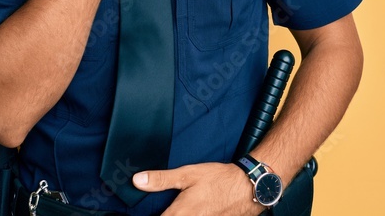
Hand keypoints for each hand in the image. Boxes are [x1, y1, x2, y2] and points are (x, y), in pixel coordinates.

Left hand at [133, 162, 265, 215]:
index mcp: (179, 214)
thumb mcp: (188, 174)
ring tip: (175, 209)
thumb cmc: (218, 179)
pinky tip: (191, 211)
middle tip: (164, 209)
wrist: (248, 188)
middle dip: (164, 215)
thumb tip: (137, 181)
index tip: (137, 214)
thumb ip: (161, 180)